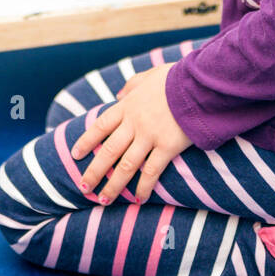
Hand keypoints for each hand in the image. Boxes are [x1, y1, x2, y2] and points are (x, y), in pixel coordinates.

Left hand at [70, 64, 192, 204]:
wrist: (199, 83)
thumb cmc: (176, 78)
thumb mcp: (150, 75)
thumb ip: (133, 84)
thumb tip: (119, 95)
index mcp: (128, 105)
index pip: (100, 126)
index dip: (86, 141)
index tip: (75, 155)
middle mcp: (134, 123)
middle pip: (108, 151)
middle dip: (94, 171)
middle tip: (83, 187)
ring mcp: (149, 135)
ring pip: (125, 166)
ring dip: (113, 186)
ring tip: (103, 200)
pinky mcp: (167, 146)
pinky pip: (151, 171)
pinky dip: (143, 187)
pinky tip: (138, 199)